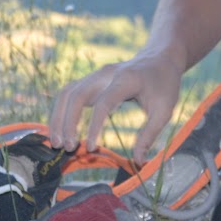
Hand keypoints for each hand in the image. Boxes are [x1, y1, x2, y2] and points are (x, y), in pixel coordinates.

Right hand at [47, 52, 185, 164]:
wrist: (160, 58)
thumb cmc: (164, 84)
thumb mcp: (164, 110)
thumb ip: (149, 135)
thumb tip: (137, 162)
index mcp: (126, 80)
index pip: (103, 103)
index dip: (94, 126)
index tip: (91, 148)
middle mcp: (106, 75)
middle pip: (76, 94)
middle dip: (67, 122)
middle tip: (67, 148)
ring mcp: (95, 75)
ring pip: (67, 93)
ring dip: (58, 117)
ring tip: (56, 143)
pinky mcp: (91, 80)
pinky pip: (69, 94)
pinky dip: (61, 112)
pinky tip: (59, 131)